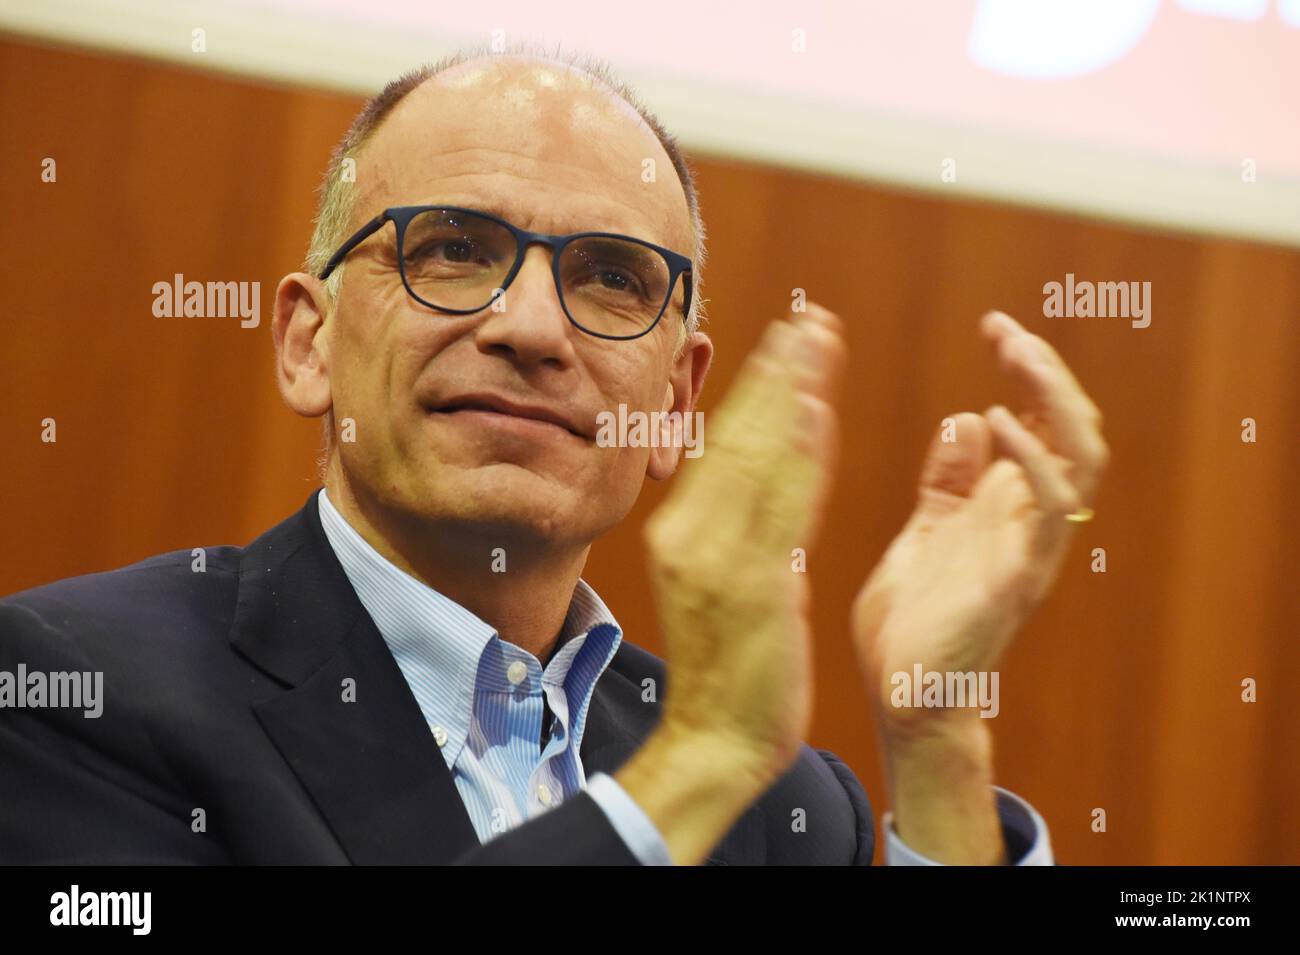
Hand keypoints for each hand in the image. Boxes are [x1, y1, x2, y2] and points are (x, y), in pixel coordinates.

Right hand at [644, 303, 844, 772]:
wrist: (716, 739)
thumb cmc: (726, 666)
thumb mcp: (719, 585)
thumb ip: (739, 530)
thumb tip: (766, 480)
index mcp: (682, 533)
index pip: (724, 446)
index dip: (759, 390)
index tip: (787, 341)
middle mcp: (692, 536)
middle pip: (740, 438)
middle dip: (778, 374)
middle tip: (811, 318)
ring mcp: (718, 560)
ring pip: (759, 459)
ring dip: (793, 394)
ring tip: (819, 341)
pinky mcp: (752, 586)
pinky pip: (781, 508)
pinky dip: (799, 456)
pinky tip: (818, 411)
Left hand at [853, 310, 1108, 726]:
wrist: (901, 694)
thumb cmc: (912, 619)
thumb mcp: (928, 529)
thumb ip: (951, 480)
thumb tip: (967, 418)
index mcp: (1006, 506)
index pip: (1045, 422)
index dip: (1031, 371)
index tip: (995, 326)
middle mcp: (1030, 521)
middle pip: (1076, 429)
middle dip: (1049, 372)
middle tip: (1008, 332)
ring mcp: (1030, 548)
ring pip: (1081, 458)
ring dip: (1055, 399)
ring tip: (1016, 354)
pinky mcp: (1016, 578)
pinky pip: (1049, 510)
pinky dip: (1033, 458)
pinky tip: (998, 419)